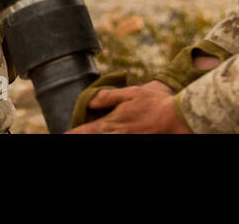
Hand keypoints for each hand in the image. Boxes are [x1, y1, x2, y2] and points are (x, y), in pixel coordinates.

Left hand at [66, 81, 191, 133]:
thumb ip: (109, 97)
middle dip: (80, 137)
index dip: (72, 134)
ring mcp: (126, 142)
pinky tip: (106, 137)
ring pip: (104, 143)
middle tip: (66, 137)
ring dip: (91, 140)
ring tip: (83, 135)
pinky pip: (117, 146)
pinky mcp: (135, 144)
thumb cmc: (155, 104)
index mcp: (112, 122)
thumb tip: (91, 100)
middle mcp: (116, 135)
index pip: (86, 131)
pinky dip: (108, 141)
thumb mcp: (132, 93)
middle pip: (92, 139)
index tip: (62, 135)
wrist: (176, 118)